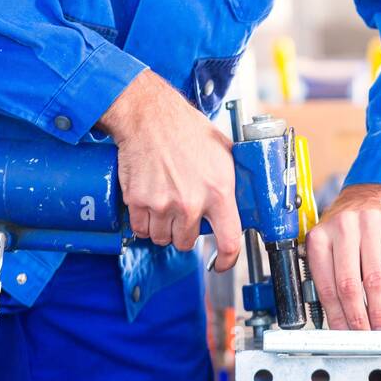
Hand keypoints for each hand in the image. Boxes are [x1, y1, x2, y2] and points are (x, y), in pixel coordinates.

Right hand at [96, 69, 241, 270]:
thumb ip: (230, 180)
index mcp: (218, 192)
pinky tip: (149, 203)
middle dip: (185, 232)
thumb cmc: (187, 129)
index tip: (223, 262)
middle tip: (183, 213)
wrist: (151, 117)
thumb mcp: (224, 153)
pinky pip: (140, 229)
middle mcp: (191, 203)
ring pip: (162, 238)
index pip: (229, 240)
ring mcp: (162, 204)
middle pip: (186, 243)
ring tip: (165, 204)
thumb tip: (241, 198)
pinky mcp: (139, 201)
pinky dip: (143, 222)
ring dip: (163, 228)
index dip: (228, 259)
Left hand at [305, 184, 380, 329]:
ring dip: (378, 307)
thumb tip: (339, 317)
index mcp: (319, 237)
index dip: (335, 314)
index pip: (326, 284)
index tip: (343, 332)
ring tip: (380, 324)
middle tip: (364, 333)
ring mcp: (368, 225)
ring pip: (373, 277)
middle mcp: (342, 228)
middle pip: (349, 283)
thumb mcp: (329, 243)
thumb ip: (330, 273)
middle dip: (357, 315)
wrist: (372, 193)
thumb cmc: (347, 227)